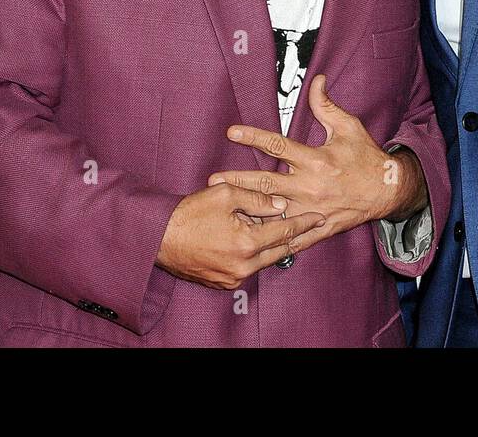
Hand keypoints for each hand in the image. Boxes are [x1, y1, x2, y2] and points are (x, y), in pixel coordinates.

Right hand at [156, 182, 325, 290]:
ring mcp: (232, 278)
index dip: (304, 222)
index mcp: (247, 243)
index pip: (286, 231)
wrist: (157, 238)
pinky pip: (248, 269)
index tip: (319, 216)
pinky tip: (259, 243)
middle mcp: (243, 266)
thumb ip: (258, 199)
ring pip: (265, 261)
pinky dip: (256, 256)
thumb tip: (281, 204)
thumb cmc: (189, 214)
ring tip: (288, 232)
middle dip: (296, 236)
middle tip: (312, 225)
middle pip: (280, 250)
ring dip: (275, 246)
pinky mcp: (222, 283)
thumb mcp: (225, 194)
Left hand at [208, 73, 425, 242]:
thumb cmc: (366, 156)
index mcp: (315, 160)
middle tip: (212, 183)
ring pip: (273, 213)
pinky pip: (292, 237)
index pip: (277, 146)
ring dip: (248, 212)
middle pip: (265, 183)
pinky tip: (253, 240)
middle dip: (237, 182)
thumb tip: (316, 80)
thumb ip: (326, 106)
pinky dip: (272, 239)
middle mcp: (310, 186)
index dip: (253, 136)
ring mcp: (312, 209)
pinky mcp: (318, 227)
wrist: (388, 190)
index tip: (231, 132)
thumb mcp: (348, 127)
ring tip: (223, 212)